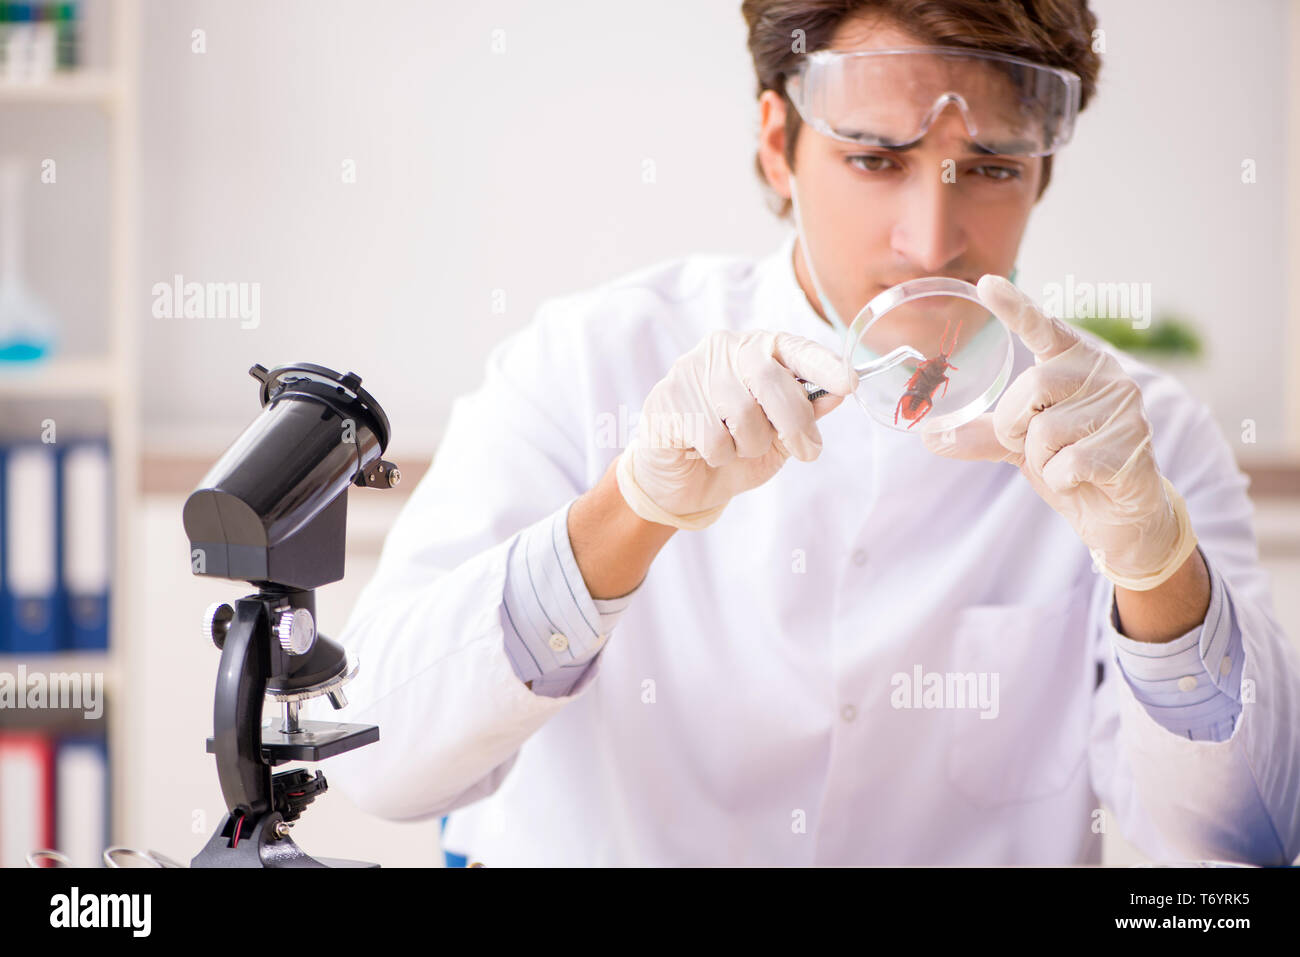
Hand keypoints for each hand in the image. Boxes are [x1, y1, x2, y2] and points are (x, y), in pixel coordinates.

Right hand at [616, 329, 856, 529]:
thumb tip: (839, 393)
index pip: (794, 348)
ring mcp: (690, 371)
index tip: (850, 383)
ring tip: (736, 449)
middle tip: (805, 451)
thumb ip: (805, 413)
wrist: (681, 484)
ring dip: (749, 446)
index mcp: (756, 350)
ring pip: (743, 414)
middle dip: (795, 423)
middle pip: (772, 381)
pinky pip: (713, 437)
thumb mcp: (779, 437)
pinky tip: (704, 451)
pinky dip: (719, 456)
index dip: (823, 364)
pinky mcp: (666, 400)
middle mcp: (723, 351)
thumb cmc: (734, 452)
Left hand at [921, 274, 1197, 590]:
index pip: (1042, 328)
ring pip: (1045, 432)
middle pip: (1030, 387)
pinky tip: (1082, 479)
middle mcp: (1105, 374)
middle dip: (1015, 426)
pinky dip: (1061, 480)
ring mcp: (1123, 408)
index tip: (985, 284)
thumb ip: (982, 434)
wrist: (1119, 512)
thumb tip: (928, 435)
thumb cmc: (1070, 462)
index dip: (1015, 307)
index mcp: (1076, 361)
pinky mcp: (1130, 446)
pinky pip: (1066, 464)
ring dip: (1040, 459)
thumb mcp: (1021, 444)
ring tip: (1066, 461)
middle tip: (1034, 444)